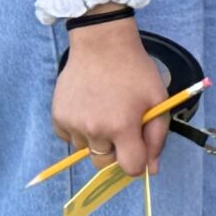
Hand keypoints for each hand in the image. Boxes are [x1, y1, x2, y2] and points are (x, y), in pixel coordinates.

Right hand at [52, 22, 171, 178]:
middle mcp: (94, 130)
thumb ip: (157, 137)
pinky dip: (79, 131)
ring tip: (104, 112)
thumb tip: (151, 169)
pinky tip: (89, 109)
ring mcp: (73, 124)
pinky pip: (70, 138)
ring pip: (87, 150)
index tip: (138, 147)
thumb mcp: (158, 100)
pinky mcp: (58, 118)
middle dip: (116, 151)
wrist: (102, 45)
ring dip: (97, 140)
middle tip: (122, 126)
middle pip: (105, 163)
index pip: (130, 168)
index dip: (138, 161)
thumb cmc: (135, 71)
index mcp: (122, 127)